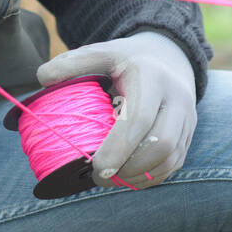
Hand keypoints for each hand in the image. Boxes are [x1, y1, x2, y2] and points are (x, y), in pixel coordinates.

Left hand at [35, 30, 196, 187]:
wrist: (170, 55)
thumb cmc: (129, 59)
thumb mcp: (102, 52)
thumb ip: (72, 63)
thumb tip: (42, 78)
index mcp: (152, 77)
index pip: (140, 119)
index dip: (118, 147)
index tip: (95, 167)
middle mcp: (176, 98)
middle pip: (162, 143)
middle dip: (130, 167)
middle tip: (99, 177)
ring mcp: (187, 118)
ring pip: (171, 158)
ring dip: (141, 176)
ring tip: (112, 179)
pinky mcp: (189, 133)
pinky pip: (175, 163)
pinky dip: (152, 177)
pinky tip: (129, 177)